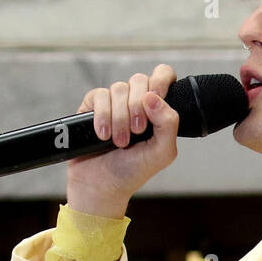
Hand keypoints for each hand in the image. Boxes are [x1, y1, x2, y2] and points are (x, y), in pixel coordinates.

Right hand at [66, 64, 180, 215]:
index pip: (163, 75)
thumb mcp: (162, 152)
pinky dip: (102, 116)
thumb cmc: (134, 170)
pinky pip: (99, 95)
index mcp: (157, 109)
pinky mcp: (93, 106)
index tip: (155, 99)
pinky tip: (103, 135)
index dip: (160, 80)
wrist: (102, 185)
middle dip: (138, 107)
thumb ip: (168, 124)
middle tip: (137, 132)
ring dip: (120, 118)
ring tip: (119, 142)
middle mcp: (136, 102)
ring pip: (119, 88)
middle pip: (140, 80)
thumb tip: (153, 97)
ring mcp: (114, 103)